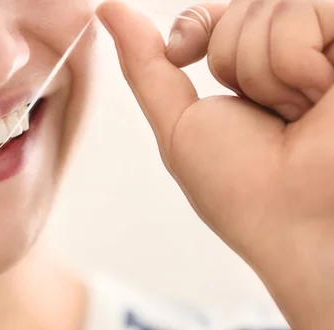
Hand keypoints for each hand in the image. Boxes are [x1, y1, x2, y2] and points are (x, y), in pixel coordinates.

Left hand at [97, 0, 333, 329]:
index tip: (182, 55)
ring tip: (294, 115)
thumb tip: (107, 10)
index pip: (217, 15)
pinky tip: (319, 100)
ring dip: (263, 73)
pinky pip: (311, 14)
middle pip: (242, 9)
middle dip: (230, 63)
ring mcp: (327, 51)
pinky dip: (296, 64)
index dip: (194, 28)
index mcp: (253, 75)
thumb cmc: (238, 188)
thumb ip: (146, 64)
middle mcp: (294, 58)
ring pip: (273, 9)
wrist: (294, 219)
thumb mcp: (177, 122)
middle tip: (263, 115)